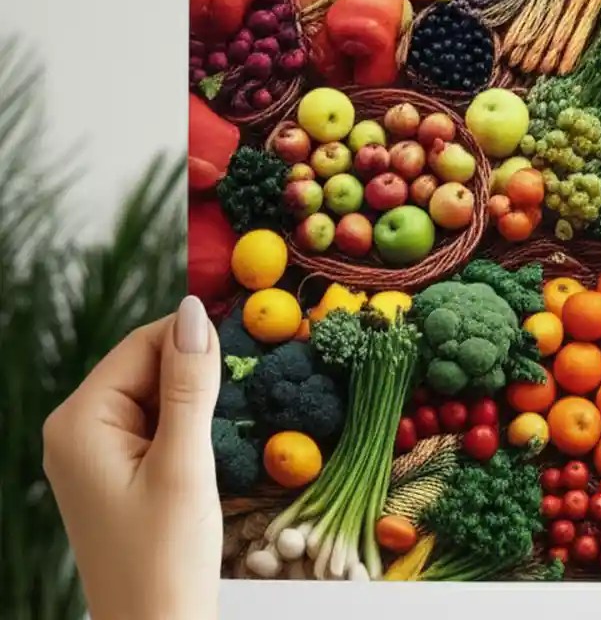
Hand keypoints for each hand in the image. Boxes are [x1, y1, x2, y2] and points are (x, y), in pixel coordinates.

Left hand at [43, 296, 221, 619]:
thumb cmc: (166, 557)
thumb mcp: (184, 464)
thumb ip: (189, 386)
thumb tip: (195, 313)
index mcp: (79, 421)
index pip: (141, 345)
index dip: (195, 336)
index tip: (254, 331)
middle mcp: (77, 431)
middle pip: (146, 368)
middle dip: (197, 373)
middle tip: (253, 385)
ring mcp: (94, 454)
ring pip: (156, 397)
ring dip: (197, 402)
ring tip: (236, 421)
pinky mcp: (117, 474)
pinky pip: (156, 428)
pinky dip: (190, 428)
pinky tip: (216, 446)